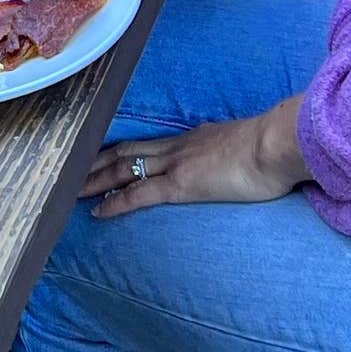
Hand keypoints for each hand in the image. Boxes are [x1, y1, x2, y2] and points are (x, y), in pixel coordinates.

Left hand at [85, 101, 310, 217]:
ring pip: (123, 168)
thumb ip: (235, 154)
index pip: (149, 145)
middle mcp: (178, 147)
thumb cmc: (275, 150)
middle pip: (126, 152)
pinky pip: (139, 194)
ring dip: (95, 180)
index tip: (103, 158)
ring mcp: (176, 164)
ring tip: (71, 191)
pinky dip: (116, 203)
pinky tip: (98, 213)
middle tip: (71, 171)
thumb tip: (241, 162)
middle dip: (96, 162)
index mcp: (194, 138)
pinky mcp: (181, 184)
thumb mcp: (249, 148)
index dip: (123, 151)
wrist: (279, 144)